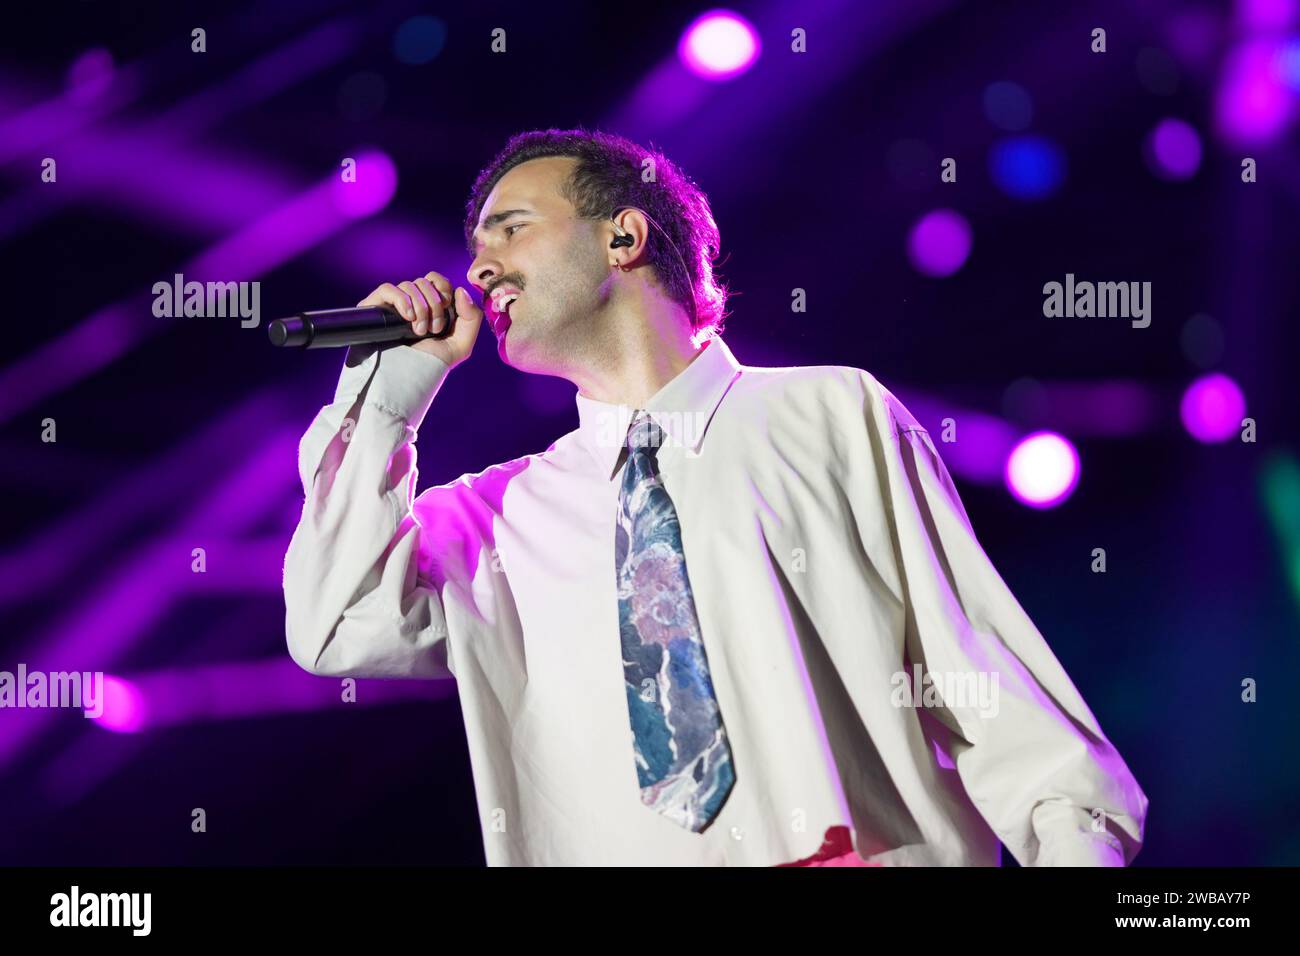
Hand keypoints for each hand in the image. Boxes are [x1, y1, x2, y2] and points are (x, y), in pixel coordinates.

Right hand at [355, 271, 484, 367]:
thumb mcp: (461, 345)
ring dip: (419, 307)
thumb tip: (459, 289)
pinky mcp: (375, 308)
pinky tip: (407, 317)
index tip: (446, 306)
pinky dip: (401, 299)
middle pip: (424, 281)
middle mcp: (411, 303)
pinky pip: (387, 289)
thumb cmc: (430, 365)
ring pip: (408, 285)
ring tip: (418, 331)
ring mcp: (392, 305)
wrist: (405, 380)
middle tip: (433, 328)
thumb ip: (472, 317)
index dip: (443, 288)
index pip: (436, 279)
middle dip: (433, 304)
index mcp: (429, 306)